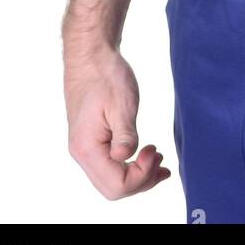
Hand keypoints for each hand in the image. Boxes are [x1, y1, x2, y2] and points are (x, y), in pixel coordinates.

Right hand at [65, 42, 170, 199]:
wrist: (90, 55)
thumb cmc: (106, 75)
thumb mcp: (122, 103)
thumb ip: (125, 135)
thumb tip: (125, 159)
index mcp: (87, 148)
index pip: (116, 185)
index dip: (141, 176)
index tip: (154, 150)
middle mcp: (82, 154)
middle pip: (113, 188)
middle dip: (141, 181)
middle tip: (162, 161)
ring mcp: (85, 149)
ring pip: (111, 180)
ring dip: (137, 175)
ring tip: (158, 159)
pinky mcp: (91, 141)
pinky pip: (109, 165)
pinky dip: (129, 166)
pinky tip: (145, 155)